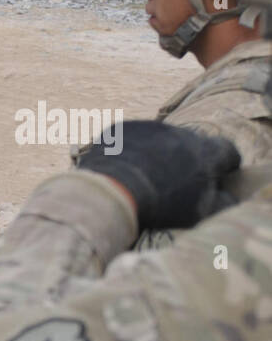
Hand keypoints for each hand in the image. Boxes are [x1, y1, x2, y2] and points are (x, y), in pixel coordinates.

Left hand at [76, 120, 240, 230]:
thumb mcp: (200, 212)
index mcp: (207, 151)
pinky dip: (132, 153)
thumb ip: (223, 202)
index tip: (218, 178)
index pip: (228, 152)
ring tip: (145, 179)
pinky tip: (123, 172)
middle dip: (189, 161)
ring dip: (159, 155)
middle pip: (193, 145)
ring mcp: (150, 128)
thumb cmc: (161, 205)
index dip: (225, 166)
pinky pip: (132, 140)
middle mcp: (181, 132)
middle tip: (176, 182)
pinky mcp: (122, 129)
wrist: (112, 191)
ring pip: (161, 141)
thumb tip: (228, 196)